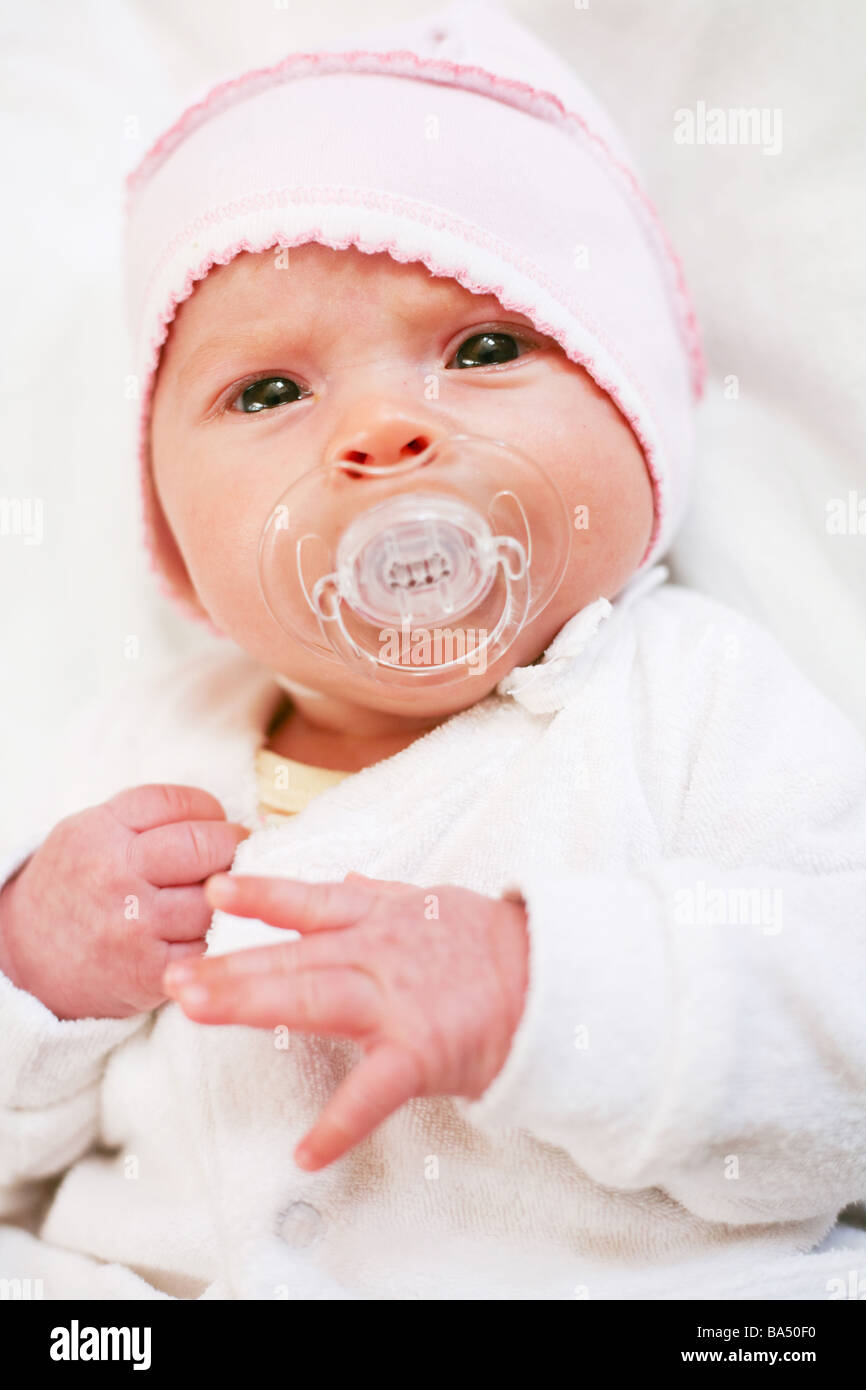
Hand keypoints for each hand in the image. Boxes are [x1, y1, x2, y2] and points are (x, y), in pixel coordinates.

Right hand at [0, 785, 249, 1019]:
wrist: (29, 958)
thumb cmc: (76, 885)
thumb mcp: (90, 832)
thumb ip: (147, 818)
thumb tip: (223, 817)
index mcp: (101, 832)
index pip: (178, 802)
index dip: (210, 810)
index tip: (216, 823)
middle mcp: (115, 875)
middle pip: (205, 845)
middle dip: (233, 845)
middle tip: (235, 853)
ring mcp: (133, 926)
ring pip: (215, 898)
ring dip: (231, 894)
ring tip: (222, 892)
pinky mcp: (149, 971)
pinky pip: (209, 944)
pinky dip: (219, 934)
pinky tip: (208, 927)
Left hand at [162, 872, 529, 1170]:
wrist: (557, 981)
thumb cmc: (492, 946)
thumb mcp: (433, 904)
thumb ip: (380, 896)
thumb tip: (341, 879)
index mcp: (381, 921)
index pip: (311, 904)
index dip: (262, 896)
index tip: (215, 890)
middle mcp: (380, 954)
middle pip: (294, 957)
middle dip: (231, 966)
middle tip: (175, 975)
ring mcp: (399, 1001)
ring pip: (314, 999)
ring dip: (252, 1004)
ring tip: (196, 1012)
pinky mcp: (423, 1052)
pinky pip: (374, 1093)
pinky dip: (340, 1125)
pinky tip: (305, 1153)